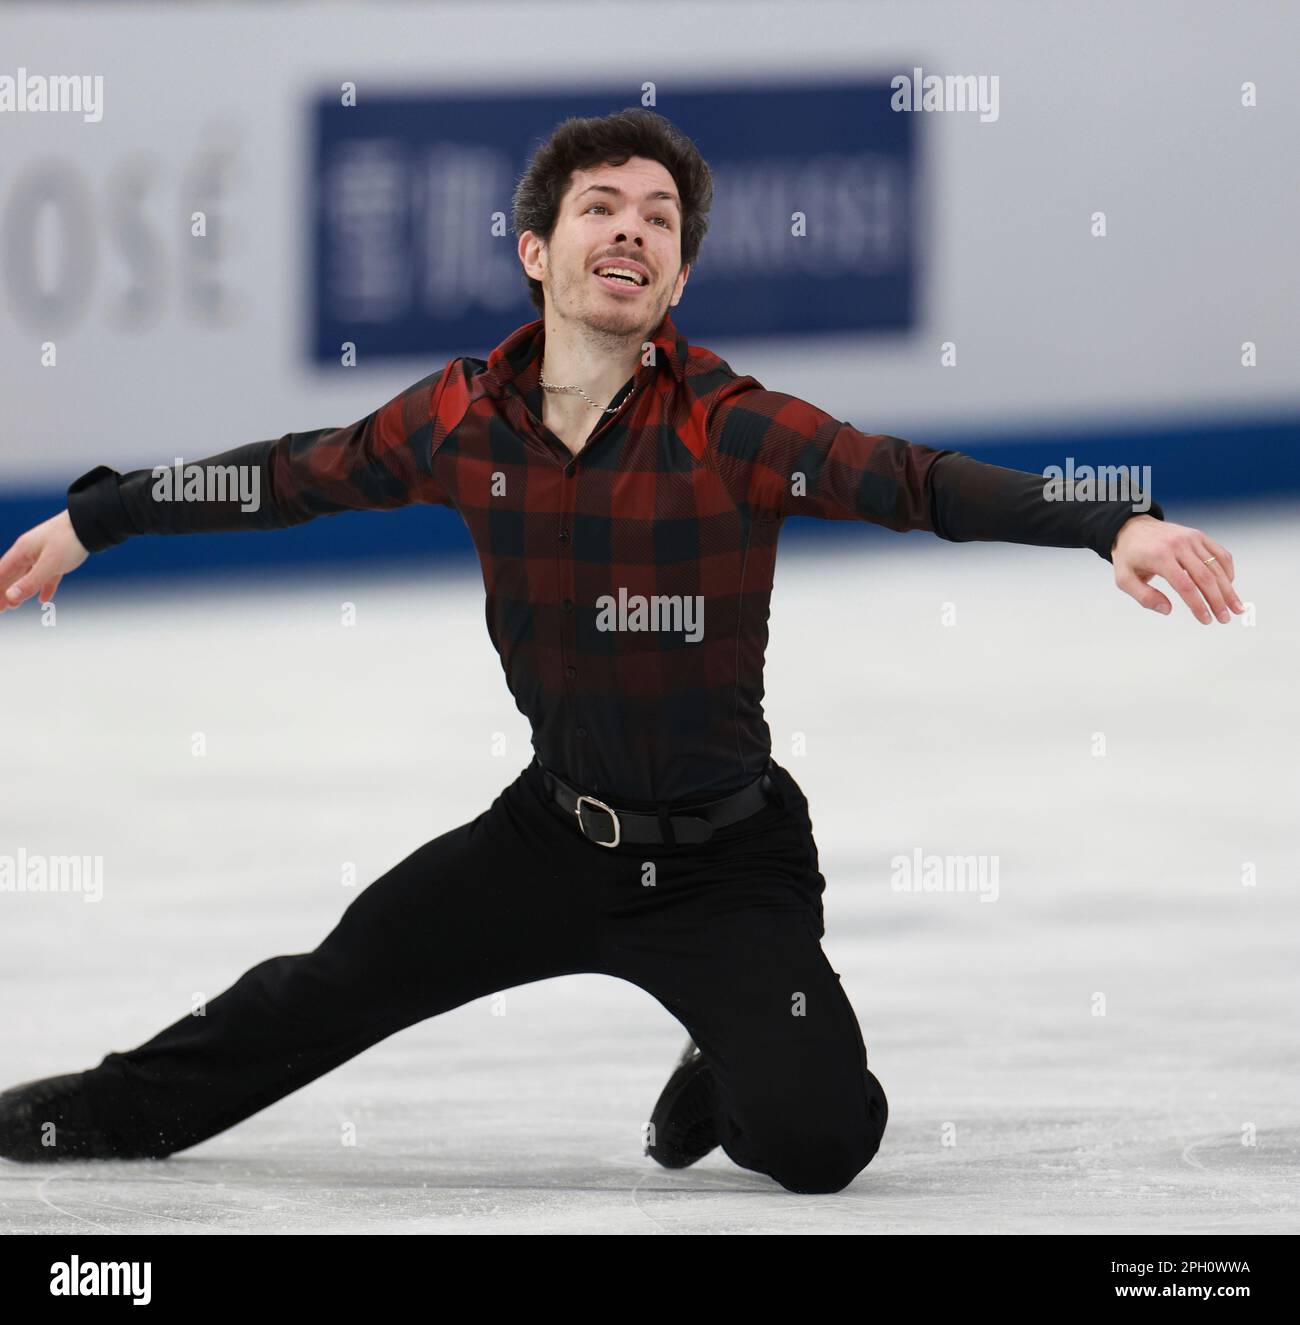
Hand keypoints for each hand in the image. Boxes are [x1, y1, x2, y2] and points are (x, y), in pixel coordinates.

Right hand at [0, 510, 89, 611]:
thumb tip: (10, 597)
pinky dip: (44, 587)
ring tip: (15, 606)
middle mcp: (29, 552)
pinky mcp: (59, 558)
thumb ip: (30, 581)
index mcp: (22, 551)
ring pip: (28, 576)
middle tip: (2, 610)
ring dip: (21, 591)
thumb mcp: (49, 564)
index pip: (2, 573)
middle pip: (12, 575)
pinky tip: (43, 599)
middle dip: (5, 592)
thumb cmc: (69, 541)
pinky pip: (47, 575)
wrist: (91, 524)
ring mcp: (44, 554)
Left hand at [1111, 514, 1242, 623]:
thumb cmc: (1129, 556)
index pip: (1185, 586)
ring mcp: (1191, 539)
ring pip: (1216, 566)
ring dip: (1228, 589)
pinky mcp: (1199, 536)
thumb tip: (1167, 610)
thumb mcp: (1124, 579)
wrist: (1132, 527)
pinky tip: (1229, 585)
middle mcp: (1179, 545)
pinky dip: (1227, 570)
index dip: (1198, 605)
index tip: (1206, 620)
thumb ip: (1144, 596)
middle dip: (1218, 601)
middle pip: (1205, 577)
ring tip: (1236, 607)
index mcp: (1159, 557)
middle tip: (1225, 618)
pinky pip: (1220, 553)